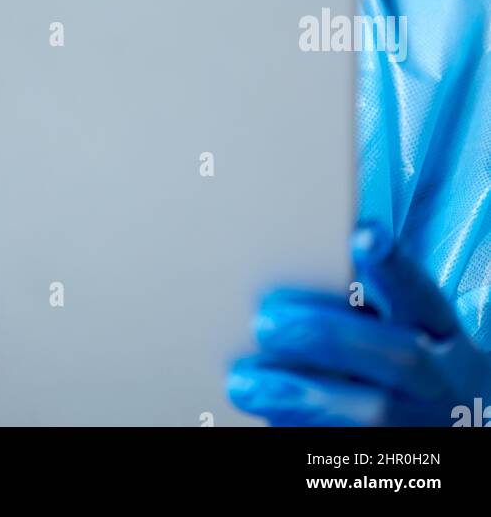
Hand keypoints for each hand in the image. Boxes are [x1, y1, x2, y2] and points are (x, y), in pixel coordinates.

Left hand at [227, 222, 488, 425]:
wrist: (444, 422)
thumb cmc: (406, 359)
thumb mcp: (403, 326)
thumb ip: (364, 302)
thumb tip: (297, 275)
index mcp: (442, 332)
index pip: (423, 294)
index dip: (396, 267)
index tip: (363, 235)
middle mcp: (441, 380)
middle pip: (399, 357)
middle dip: (328, 336)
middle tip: (266, 321)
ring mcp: (422, 425)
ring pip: (373, 416)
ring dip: (301, 397)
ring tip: (245, 381)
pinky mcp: (391, 454)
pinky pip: (347, 445)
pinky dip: (301, 428)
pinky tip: (267, 412)